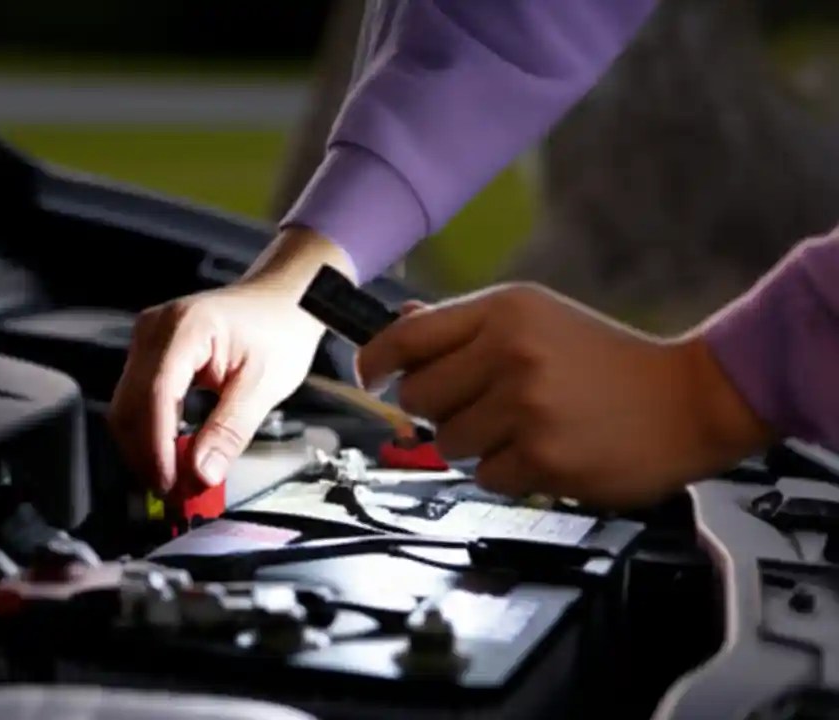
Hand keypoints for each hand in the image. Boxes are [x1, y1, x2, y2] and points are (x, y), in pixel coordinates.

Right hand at [109, 228, 352, 494]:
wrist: (282, 300)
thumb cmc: (279, 329)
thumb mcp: (265, 384)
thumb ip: (231, 430)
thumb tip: (202, 473)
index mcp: (186, 328)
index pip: (156, 394)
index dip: (156, 446)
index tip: (170, 482)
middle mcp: (155, 330)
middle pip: (130, 405)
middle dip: (148, 455)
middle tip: (176, 493)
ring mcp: (147, 340)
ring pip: (127, 408)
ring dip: (146, 449)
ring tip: (178, 480)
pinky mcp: (150, 354)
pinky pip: (137, 401)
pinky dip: (151, 433)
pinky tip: (173, 455)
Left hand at [356, 283, 772, 507]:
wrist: (688, 400)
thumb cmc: (606, 362)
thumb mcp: (537, 319)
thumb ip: (465, 326)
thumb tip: (397, 328)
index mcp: (504, 311)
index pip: (405, 337)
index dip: (375, 361)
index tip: (371, 376)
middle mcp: (511, 353)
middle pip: (417, 396)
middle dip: (435, 409)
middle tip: (475, 407)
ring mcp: (527, 407)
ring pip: (447, 442)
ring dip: (475, 444)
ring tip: (521, 428)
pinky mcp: (544, 458)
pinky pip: (485, 477)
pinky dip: (508, 473)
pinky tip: (543, 451)